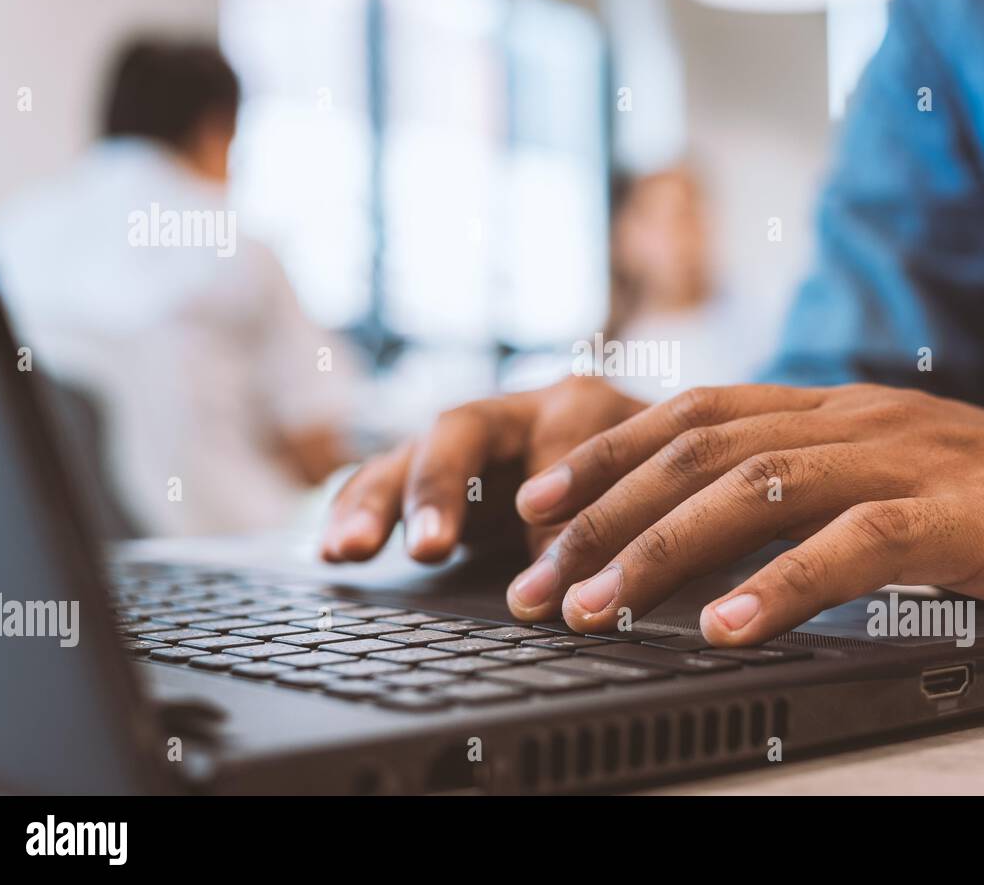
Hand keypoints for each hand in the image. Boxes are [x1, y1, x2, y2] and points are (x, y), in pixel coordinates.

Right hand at [320, 376, 645, 563]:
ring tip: (352, 551)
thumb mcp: (651, 491)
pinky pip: (382, 480)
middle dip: (441, 488)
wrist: (632, 457)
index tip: (548, 564)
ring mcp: (467, 438)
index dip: (552, 499)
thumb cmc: (648, 478)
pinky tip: (333, 551)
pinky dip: (355, 512)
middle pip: (465, 429)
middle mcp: (514, 409)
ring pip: (412, 454)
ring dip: (380, 504)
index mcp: (580, 403)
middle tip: (428, 548)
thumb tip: (576, 581)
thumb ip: (619, 519)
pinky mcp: (430, 468)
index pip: (558, 438)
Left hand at [507, 383, 983, 641]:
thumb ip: (810, 487)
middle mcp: (858, 417)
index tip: (536, 503)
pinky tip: (725, 628)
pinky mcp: (964, 515)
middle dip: (604, 516)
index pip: (697, 413)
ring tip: (594, 607)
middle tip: (534, 581)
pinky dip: (782, 586)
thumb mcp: (888, 479)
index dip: (609, 454)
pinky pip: (855, 546)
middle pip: (702, 450)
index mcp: (835, 407)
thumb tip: (710, 533)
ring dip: (662, 551)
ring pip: (758, 488)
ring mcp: (911, 458)